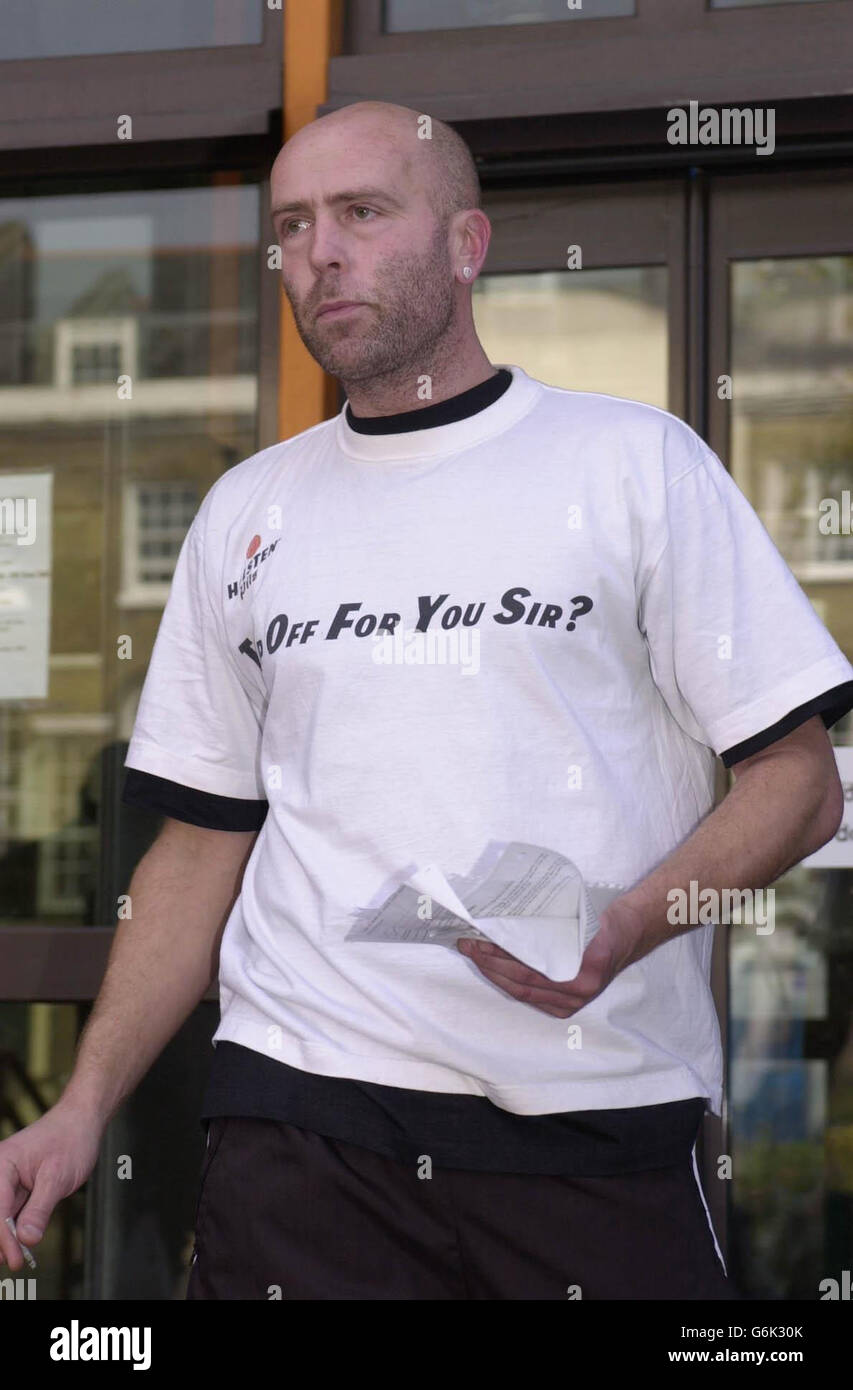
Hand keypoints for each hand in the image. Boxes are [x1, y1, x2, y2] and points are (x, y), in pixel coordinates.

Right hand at [0, 1099, 103, 1272]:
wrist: (83, 1121)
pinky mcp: (17, 1186)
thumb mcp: (58, 1176)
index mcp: (3, 1163)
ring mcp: (8, 1179)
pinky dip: (14, 1228)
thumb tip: (26, 1239)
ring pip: (1, 1214)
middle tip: (14, 1263)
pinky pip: (11, 1211)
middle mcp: (0, 1171)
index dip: (3, 1237)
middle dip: (0, 1240)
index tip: (14, 1258)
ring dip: (6, 1236)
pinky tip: (20, 1244)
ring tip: (15, 1259)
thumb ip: (40, 1208)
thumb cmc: (71, 1140)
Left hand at [455, 903, 645, 1017]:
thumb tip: (507, 923)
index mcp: (582, 975)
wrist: (629, 934)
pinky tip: (494, 968)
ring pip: (523, 993)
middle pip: (521, 985)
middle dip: (489, 966)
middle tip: (467, 946)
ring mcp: (573, 1003)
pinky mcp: (567, 1003)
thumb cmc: (605, 922)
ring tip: (474, 955)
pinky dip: (510, 982)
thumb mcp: (581, 919)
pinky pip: (532, 996)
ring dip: (495, 974)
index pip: (528, 971)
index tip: (478, 942)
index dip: (499, 958)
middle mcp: (577, 995)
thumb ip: (552, 928)